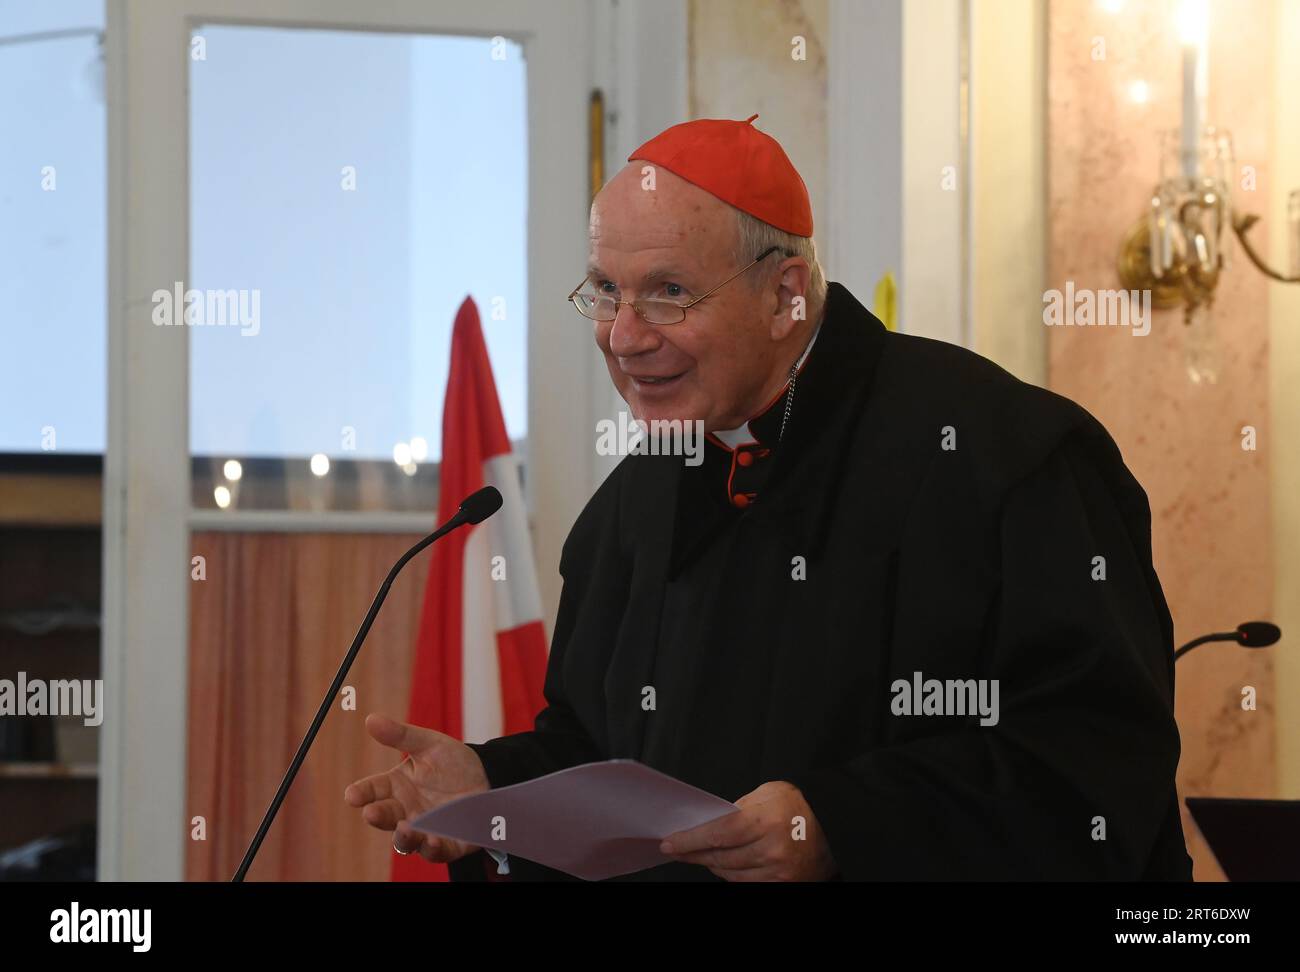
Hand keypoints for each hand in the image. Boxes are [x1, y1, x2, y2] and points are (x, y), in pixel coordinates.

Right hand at [344, 713, 489, 863]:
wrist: (490, 778)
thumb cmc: (454, 762)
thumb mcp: (430, 744)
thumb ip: (401, 735)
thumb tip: (371, 719)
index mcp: (397, 786)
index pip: (372, 790)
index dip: (361, 793)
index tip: (352, 795)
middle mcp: (405, 811)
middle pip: (384, 817)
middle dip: (377, 815)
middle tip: (371, 812)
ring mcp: (424, 829)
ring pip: (405, 841)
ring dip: (403, 837)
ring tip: (405, 828)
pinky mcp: (445, 844)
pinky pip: (434, 852)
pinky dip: (431, 848)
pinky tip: (433, 839)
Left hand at [659, 780, 836, 880]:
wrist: (836, 825)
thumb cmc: (799, 805)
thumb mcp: (768, 792)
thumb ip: (738, 807)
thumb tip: (710, 823)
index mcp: (766, 821)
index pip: (717, 834)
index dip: (689, 841)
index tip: (670, 843)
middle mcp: (772, 850)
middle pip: (720, 857)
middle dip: (695, 853)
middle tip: (677, 849)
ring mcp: (778, 872)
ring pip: (730, 874)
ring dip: (711, 864)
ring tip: (700, 854)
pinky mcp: (783, 885)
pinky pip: (746, 883)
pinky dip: (731, 875)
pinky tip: (723, 865)